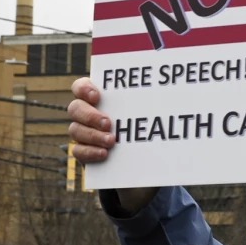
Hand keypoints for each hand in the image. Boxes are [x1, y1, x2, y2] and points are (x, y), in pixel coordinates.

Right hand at [67, 79, 156, 213]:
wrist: (143, 158)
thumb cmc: (144, 125)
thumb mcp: (148, 111)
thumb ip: (149, 98)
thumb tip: (170, 86)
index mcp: (96, 98)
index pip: (80, 87)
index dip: (84, 89)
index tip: (97, 96)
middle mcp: (85, 113)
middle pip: (75, 108)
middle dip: (90, 115)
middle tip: (108, 123)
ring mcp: (82, 132)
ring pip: (75, 130)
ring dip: (93, 135)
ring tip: (112, 141)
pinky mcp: (83, 151)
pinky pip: (77, 151)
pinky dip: (90, 152)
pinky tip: (104, 154)